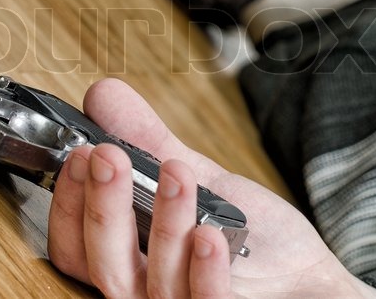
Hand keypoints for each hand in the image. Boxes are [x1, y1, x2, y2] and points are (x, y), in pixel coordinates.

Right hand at [48, 79, 375, 297]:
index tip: (79, 152)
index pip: (74, 245)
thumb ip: (148, 142)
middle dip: (101, 206)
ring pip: (154, 284)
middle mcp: (147, 292)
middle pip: (104, 264)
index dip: (67, 202)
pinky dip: (204, 272)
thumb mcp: (195, 179)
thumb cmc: (251, 242)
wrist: (308, 280)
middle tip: (108, 155)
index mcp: (130, 260)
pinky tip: (209, 234)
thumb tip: (103, 96)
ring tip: (177, 173)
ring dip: (164, 223)